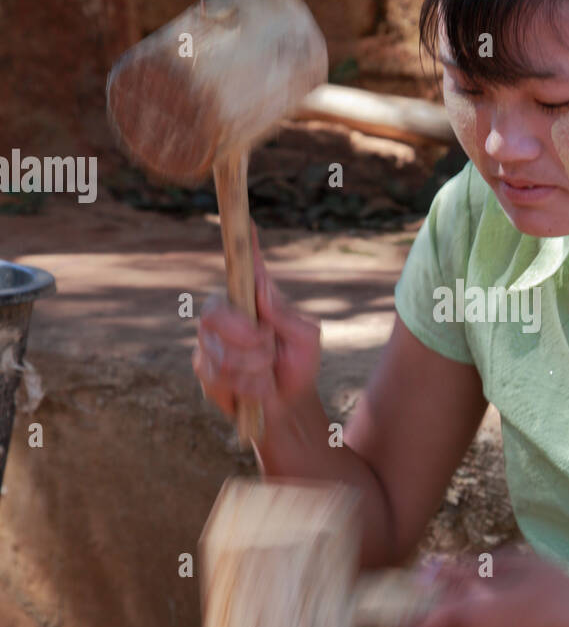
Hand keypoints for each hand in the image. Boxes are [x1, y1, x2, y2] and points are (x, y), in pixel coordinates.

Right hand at [192, 225, 322, 430]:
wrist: (289, 407)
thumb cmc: (298, 365)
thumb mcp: (306, 339)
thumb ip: (287, 315)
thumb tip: (262, 286)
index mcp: (254, 297)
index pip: (244, 263)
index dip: (242, 241)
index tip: (247, 219)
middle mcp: (227, 312)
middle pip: (214, 311)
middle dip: (247, 337)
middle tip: (268, 347)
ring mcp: (210, 339)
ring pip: (219, 350)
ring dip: (254, 367)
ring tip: (267, 372)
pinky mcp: (204, 368)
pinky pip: (217, 373)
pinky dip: (247, 384)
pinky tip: (258, 387)